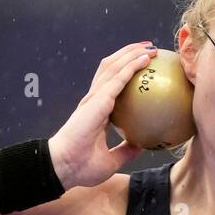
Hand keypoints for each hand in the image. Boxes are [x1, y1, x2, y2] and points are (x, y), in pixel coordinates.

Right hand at [47, 42, 158, 188]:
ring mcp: (94, 98)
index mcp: (96, 111)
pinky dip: (131, 66)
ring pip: (114, 66)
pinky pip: (118, 79)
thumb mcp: (111, 159)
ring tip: (150, 47)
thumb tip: (141, 146)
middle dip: (129, 54)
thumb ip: (125, 150)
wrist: (65, 167)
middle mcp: (94, 100)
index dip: (125, 71)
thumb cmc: (82, 167)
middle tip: (150, 49)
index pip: (111, 84)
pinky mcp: (97, 100)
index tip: (144, 65)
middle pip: (112, 68)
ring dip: (132, 54)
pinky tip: (145, 59)